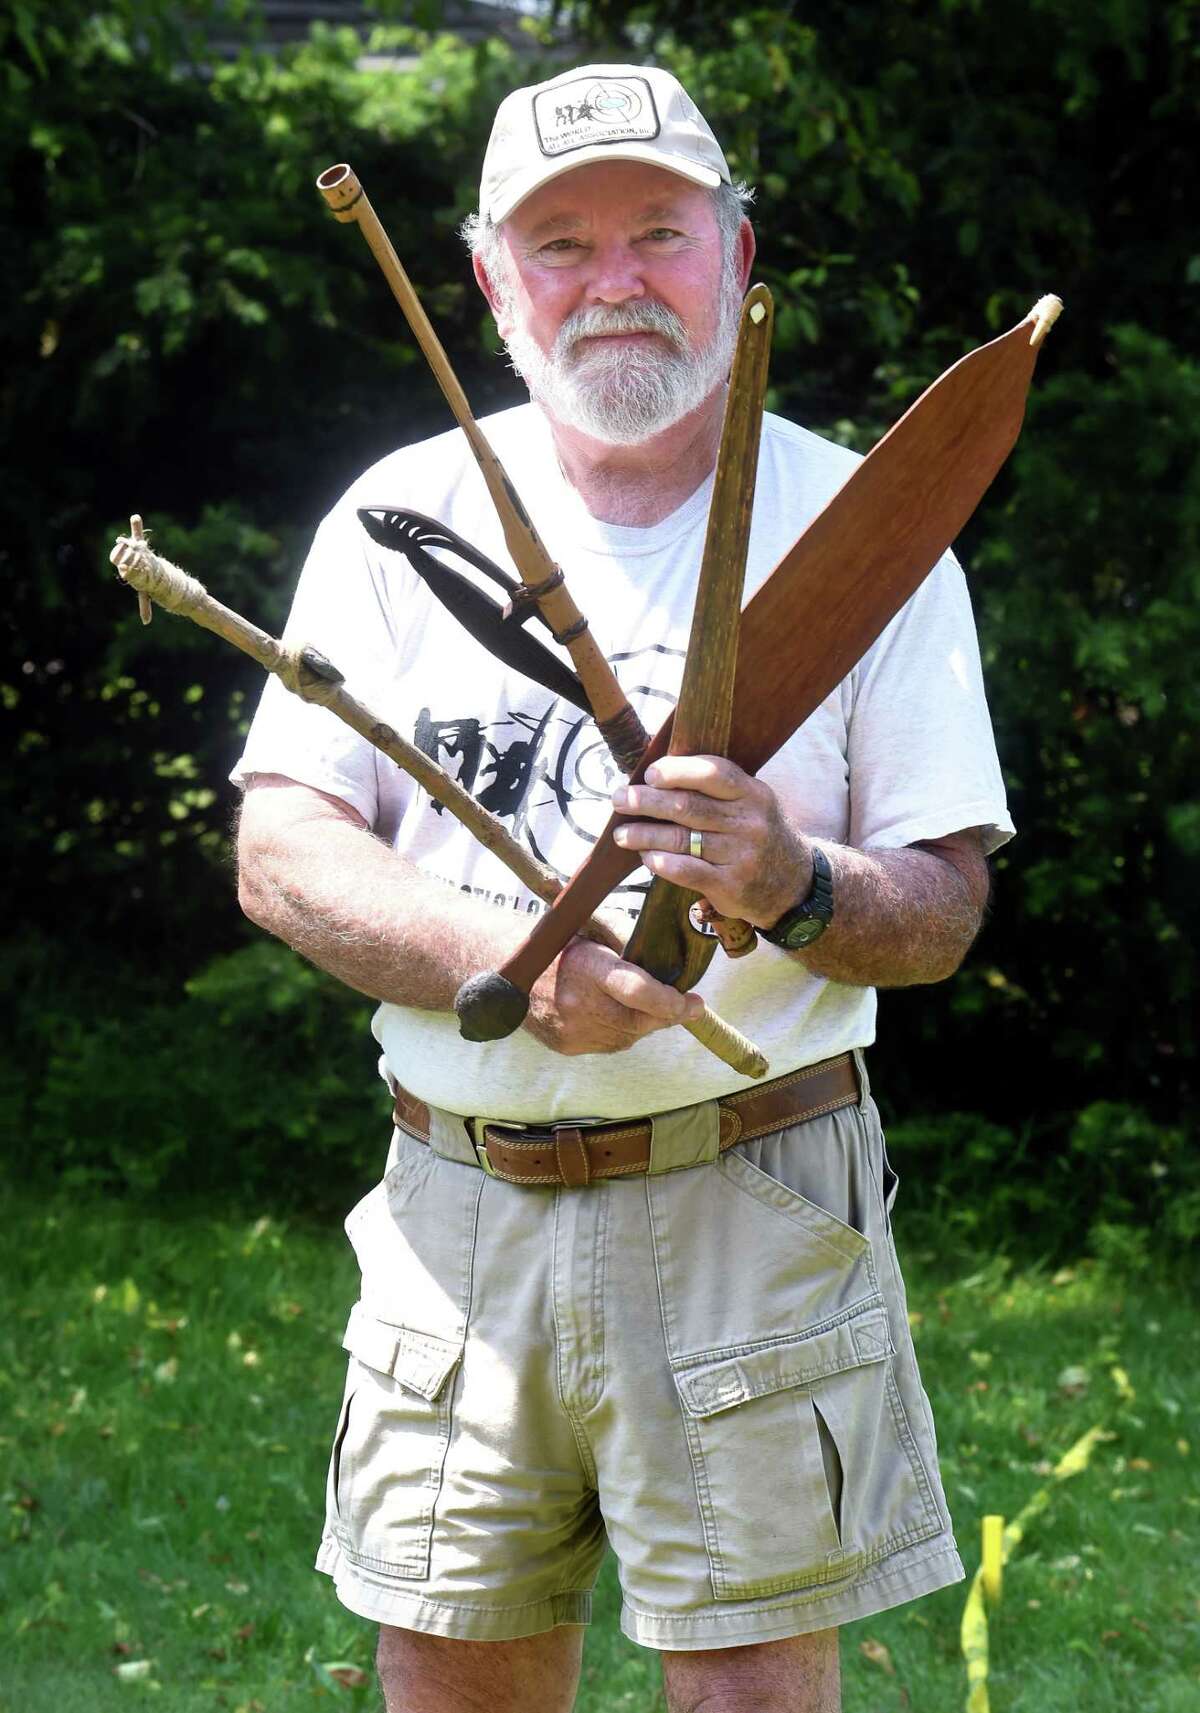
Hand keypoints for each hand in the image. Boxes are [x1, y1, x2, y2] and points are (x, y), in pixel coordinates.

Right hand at [524, 934, 702, 1056]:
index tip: (695, 1002)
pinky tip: (615, 1014)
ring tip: (643, 1003)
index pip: (639, 991)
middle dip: (668, 1014)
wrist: (505, 970)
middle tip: (687, 1004)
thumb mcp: (592, 930)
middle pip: (642, 1020)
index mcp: (587, 967)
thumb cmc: (556, 942)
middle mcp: (580, 1004)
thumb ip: (629, 946)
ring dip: (645, 1023)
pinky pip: (611, 1044)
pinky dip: (621, 1031)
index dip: (673, 1002)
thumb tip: (669, 962)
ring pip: (630, 1037)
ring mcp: (573, 1031)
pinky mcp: (568, 1047)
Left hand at [612, 755, 811, 927]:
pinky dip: (663, 863)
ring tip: (621, 834)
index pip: (714, 774)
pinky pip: (689, 871)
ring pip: (683, 840)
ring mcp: (741, 855)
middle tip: (619, 799)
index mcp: (753, 793)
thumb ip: (716, 791)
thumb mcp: (752, 804)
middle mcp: (749, 822)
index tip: (649, 775)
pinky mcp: (731, 885)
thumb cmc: (758, 835)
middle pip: (689, 806)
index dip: (678, 771)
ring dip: (644, 835)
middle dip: (647, 801)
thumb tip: (657, 777)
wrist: (794, 884)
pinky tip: (646, 857)